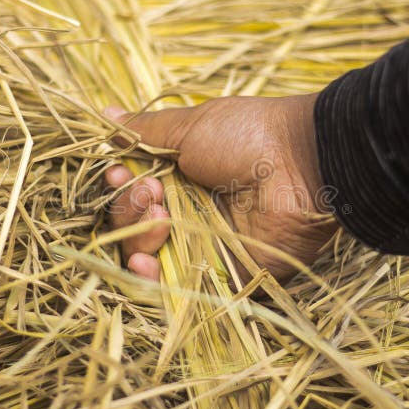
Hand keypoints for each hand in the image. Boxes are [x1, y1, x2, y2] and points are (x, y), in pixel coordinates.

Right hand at [104, 94, 336, 282]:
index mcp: (180, 175)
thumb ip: (145, 131)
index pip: (131, 191)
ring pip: (146, 257)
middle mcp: (188, 212)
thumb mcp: (190, 126)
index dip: (119, 186)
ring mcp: (203, 246)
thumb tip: (106, 117)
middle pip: (133, 225)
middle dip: (129, 210)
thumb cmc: (247, 136)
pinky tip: (146, 262)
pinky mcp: (221, 277)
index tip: (119, 172)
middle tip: (153, 193)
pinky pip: (174, 291)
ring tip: (161, 219)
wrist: (301, 164)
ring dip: (138, 239)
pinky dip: (151, 281)